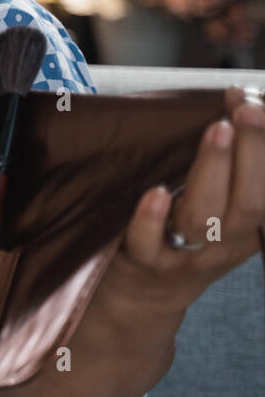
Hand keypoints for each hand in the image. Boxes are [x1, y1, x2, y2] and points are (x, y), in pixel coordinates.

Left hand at [102, 85, 264, 319]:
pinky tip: (156, 191)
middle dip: (251, 153)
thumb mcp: (220, 206)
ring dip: (212, 171)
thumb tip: (239, 98)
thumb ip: (230, 165)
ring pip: (205, 219)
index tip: (252, 100)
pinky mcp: (144, 263)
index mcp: (247, 225)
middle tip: (246, 110)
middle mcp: (224, 241)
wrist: (144, 298)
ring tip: (216, 129)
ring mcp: (185, 253)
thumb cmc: (183, 234)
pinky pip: (150, 244)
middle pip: (248, 203)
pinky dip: (152, 219)